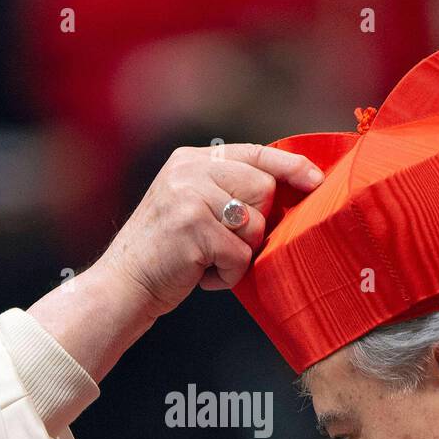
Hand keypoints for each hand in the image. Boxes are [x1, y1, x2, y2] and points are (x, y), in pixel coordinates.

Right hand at [95, 143, 323, 317]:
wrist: (123, 285)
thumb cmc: (166, 255)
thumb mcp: (191, 206)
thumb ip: (226, 190)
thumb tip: (287, 191)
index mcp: (190, 160)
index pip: (254, 153)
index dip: (290, 165)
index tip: (315, 180)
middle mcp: (189, 171)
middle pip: (263, 188)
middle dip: (255, 225)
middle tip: (222, 243)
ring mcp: (190, 196)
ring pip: (255, 225)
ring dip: (239, 253)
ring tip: (206, 260)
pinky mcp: (193, 227)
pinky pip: (240, 255)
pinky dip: (227, 275)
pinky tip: (200, 275)